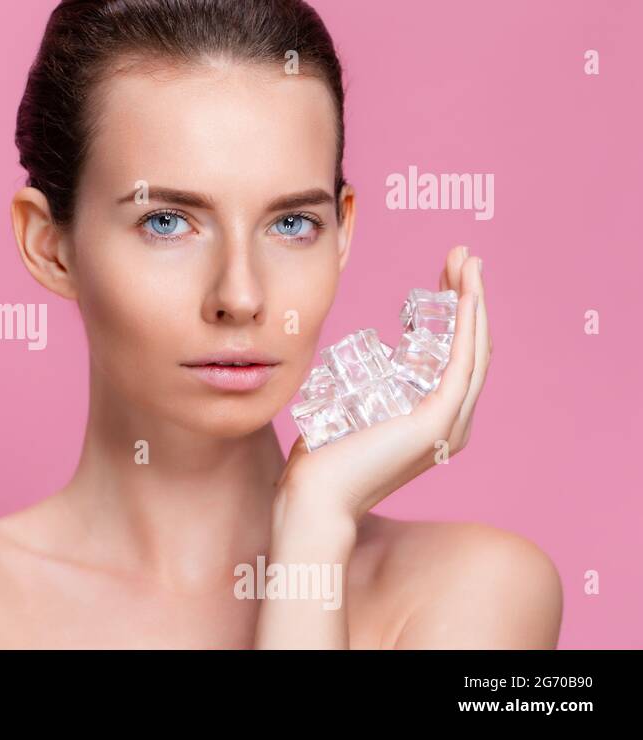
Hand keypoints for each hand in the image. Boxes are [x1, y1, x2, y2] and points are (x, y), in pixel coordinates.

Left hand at [277, 246, 491, 522]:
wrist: (313, 497)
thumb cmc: (321, 459)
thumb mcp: (348, 409)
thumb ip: (363, 388)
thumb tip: (355, 362)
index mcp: (431, 418)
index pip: (450, 354)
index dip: (452, 310)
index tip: (444, 273)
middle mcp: (449, 422)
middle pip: (468, 346)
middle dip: (467, 296)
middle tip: (463, 256)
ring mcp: (448, 424)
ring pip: (473, 349)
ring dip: (473, 301)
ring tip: (467, 261)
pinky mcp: (437, 423)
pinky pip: (462, 364)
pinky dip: (468, 326)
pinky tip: (467, 294)